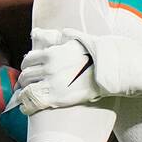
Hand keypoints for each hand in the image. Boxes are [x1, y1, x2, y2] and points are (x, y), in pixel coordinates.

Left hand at [10, 26, 141, 112]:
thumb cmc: (104, 55)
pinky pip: (33, 102)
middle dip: (24, 80)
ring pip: (26, 88)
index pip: (30, 58)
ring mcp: (52, 82)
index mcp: (55, 51)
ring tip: (26, 99)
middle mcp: (50, 66)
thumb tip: (57, 32)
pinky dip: (27, 105)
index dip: (28, 66)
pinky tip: (28, 109)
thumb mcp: (84, 40)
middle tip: (27, 86)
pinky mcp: (58, 98)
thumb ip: (67, 37)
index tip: (30, 71)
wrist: (117, 71)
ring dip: (23, 93)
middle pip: (25, 74)